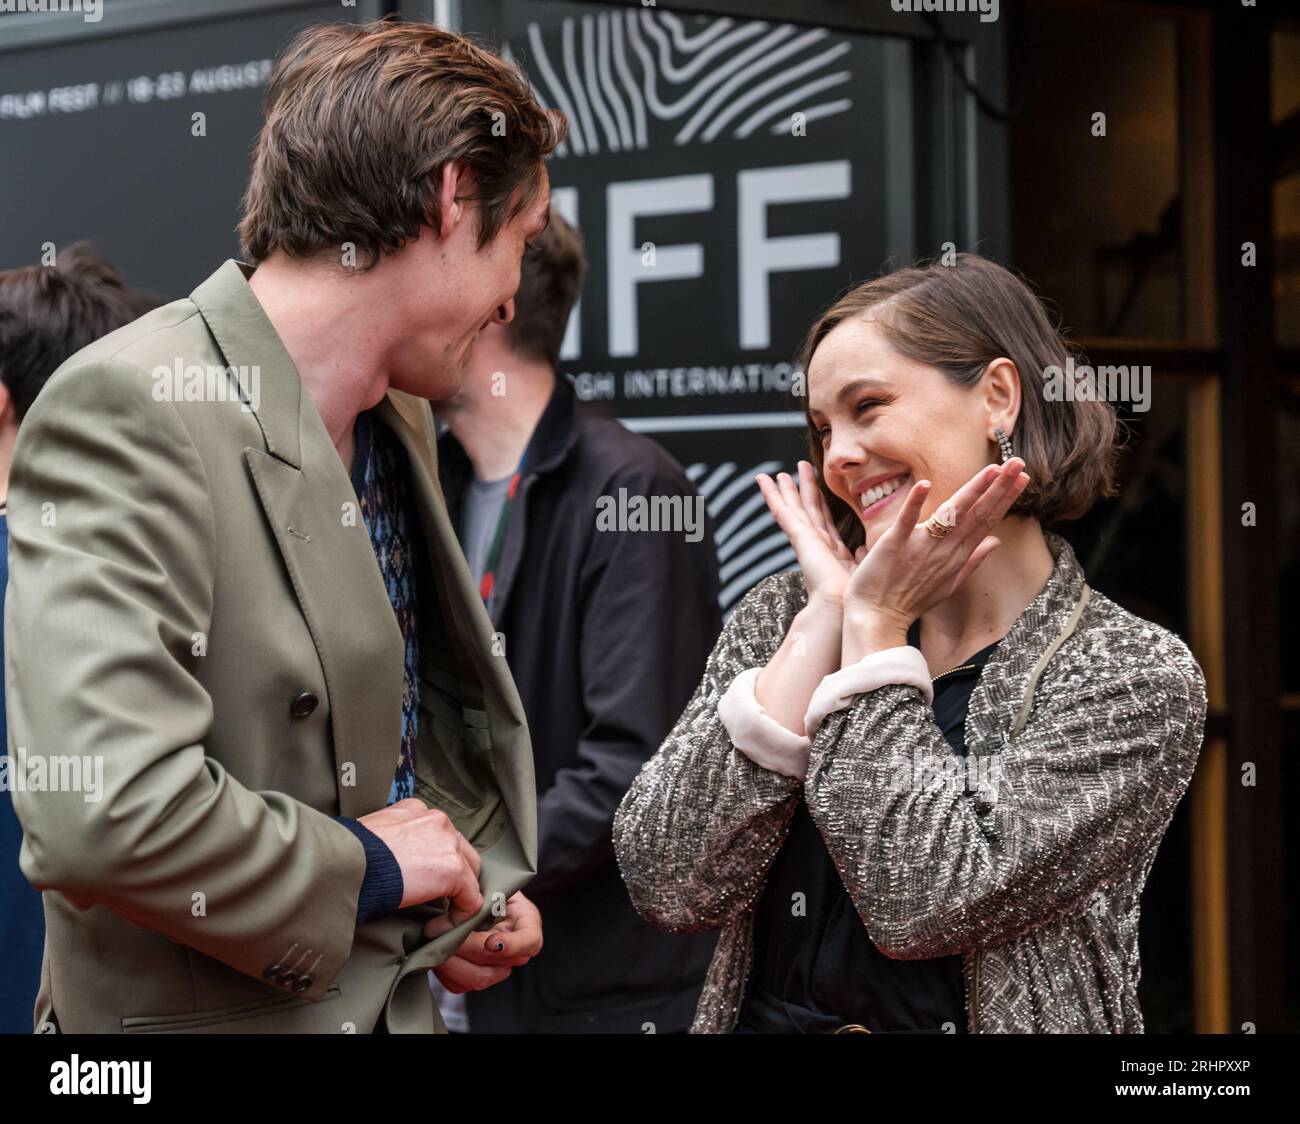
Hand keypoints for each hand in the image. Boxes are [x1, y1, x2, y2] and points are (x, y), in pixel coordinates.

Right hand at [356, 798, 482, 912]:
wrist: (348, 863)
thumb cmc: (347, 856)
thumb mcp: (369, 838)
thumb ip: (388, 844)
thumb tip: (389, 865)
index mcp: (415, 811)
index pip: (438, 836)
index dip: (434, 862)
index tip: (420, 884)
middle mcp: (437, 820)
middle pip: (461, 852)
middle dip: (454, 877)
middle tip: (436, 901)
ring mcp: (448, 843)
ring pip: (470, 875)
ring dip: (456, 897)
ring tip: (436, 918)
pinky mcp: (453, 870)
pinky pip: (470, 900)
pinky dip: (457, 918)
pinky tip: (434, 929)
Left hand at [425, 891, 542, 993]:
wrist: (465, 893)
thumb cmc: (481, 883)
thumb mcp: (489, 881)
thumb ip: (485, 894)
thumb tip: (468, 906)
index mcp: (526, 923)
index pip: (531, 941)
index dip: (513, 946)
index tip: (491, 941)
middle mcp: (514, 950)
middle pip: (500, 965)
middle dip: (470, 949)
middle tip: (446, 934)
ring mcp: (494, 966)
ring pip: (479, 978)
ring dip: (454, 961)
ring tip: (437, 942)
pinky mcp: (471, 975)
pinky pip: (459, 984)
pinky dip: (444, 970)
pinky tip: (435, 951)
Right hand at [756, 461, 864, 606]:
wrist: (841, 606)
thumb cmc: (857, 595)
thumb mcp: (864, 570)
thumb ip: (863, 557)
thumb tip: (864, 549)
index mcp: (832, 551)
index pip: (824, 521)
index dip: (820, 504)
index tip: (817, 489)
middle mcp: (816, 543)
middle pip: (807, 510)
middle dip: (802, 490)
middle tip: (796, 471)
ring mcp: (805, 540)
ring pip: (793, 507)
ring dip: (786, 489)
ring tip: (777, 473)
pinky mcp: (798, 537)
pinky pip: (783, 511)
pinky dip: (772, 495)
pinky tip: (764, 481)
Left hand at [842, 458, 1030, 637]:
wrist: (878, 619)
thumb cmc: (910, 601)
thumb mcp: (949, 583)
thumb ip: (973, 560)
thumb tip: (996, 541)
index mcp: (957, 555)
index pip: (987, 520)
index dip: (1005, 497)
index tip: (1021, 476)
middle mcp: (945, 549)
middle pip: (978, 513)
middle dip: (1000, 486)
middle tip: (1018, 462)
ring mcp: (921, 546)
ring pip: (952, 514)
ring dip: (973, 490)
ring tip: (992, 469)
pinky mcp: (895, 545)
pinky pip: (907, 521)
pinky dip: (915, 503)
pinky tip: (926, 484)